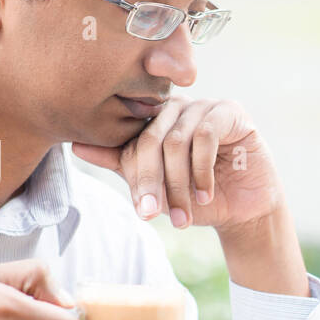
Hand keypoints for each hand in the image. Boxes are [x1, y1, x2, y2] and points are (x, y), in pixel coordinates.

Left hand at [71, 96, 281, 232]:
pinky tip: (206, 194)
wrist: (243, 212)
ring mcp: (204, 105)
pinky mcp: (230, 111)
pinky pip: (206, 134)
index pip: (134, 140)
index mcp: (155, 121)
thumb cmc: (198, 198)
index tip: (142, 211)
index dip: (137, 176)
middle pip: (152, 138)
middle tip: (153, 213)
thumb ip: (121, 165)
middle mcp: (177, 108)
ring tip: (186, 213)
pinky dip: (203, 171)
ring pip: (178, 140)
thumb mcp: (156, 187)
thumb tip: (76, 146)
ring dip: (180, 184)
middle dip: (153, 182)